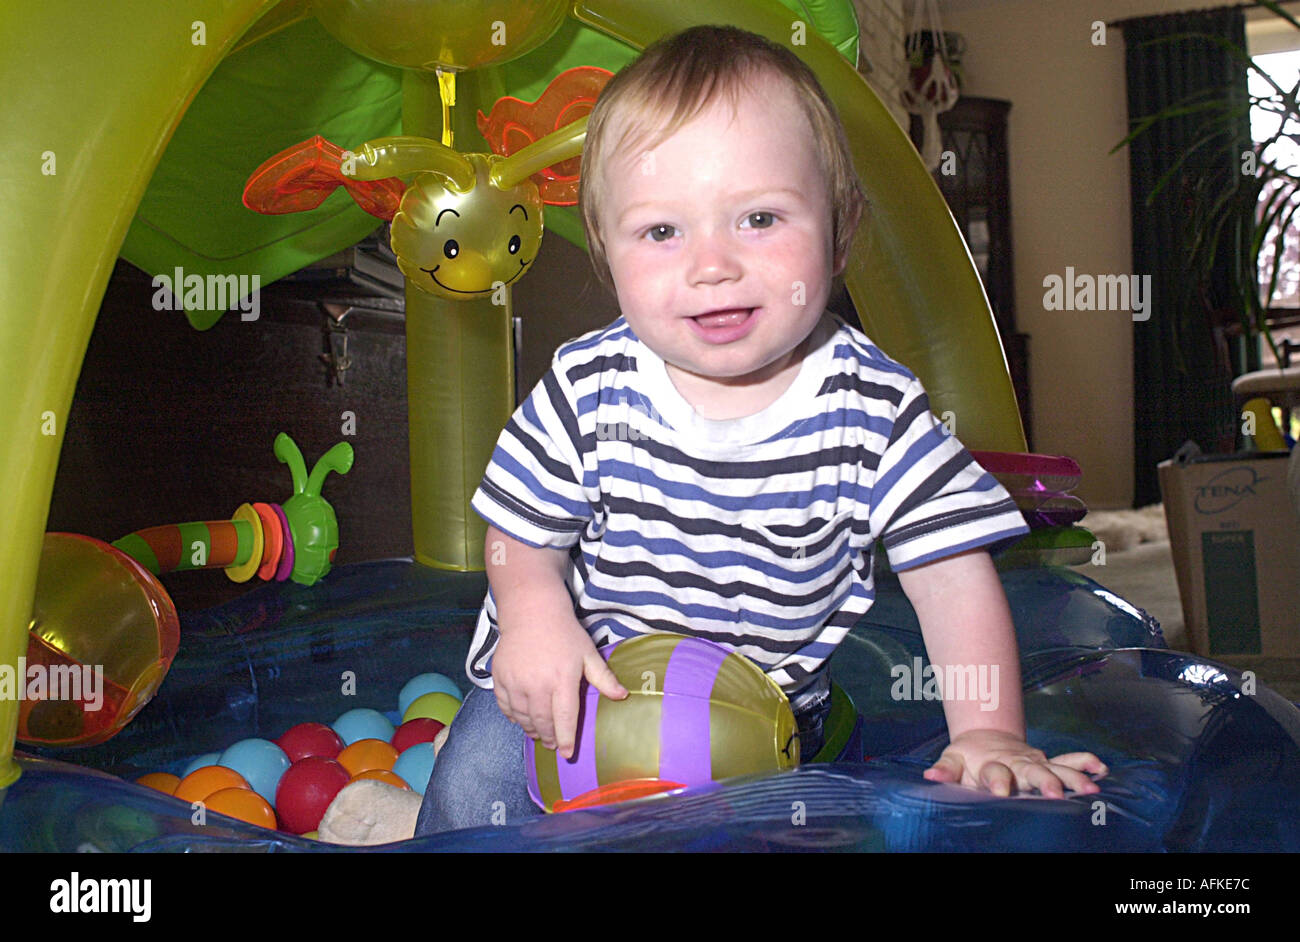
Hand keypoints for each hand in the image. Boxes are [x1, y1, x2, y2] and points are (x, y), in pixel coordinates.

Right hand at [491, 614, 627, 759]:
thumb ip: (603, 677)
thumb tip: (623, 696)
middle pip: (542, 722)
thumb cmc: (564, 632)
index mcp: (562, 679)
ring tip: (539, 734)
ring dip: (531, 729)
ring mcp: (516, 681)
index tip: (567, 753)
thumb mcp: (587, 653)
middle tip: (554, 744)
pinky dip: (513, 716)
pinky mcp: (500, 677)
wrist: (531, 611)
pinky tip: (521, 718)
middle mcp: (537, 684)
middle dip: (549, 737)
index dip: (566, 739)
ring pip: (523, 717)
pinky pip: (505, 706)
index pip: (564, 718)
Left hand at [923, 728, 1107, 797]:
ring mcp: (1035, 762)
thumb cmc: (968, 756)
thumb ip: (946, 768)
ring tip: (1090, 788)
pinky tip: (1101, 770)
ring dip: (1073, 776)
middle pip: (1032, 771)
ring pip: (1057, 767)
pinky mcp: (1047, 762)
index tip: (1000, 792)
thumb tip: (931, 774)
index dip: (997, 782)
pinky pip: (1069, 760)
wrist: (985, 737)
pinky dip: (1085, 762)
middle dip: (1044, 781)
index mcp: (992, 764)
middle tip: (1055, 793)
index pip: (996, 773)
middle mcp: (1017, 763)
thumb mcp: (953, 759)